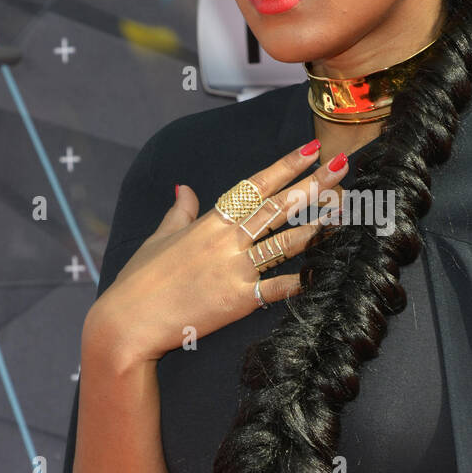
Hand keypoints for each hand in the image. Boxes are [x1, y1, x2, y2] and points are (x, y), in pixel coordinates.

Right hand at [85, 141, 348, 365]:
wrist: (128, 323)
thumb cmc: (140, 281)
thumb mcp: (158, 238)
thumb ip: (179, 212)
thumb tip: (184, 188)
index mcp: (209, 222)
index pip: (253, 186)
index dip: (284, 166)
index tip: (310, 149)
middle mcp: (225, 240)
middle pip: (276, 208)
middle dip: (311, 186)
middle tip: (341, 166)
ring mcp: (233, 269)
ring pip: (284, 243)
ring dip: (316, 226)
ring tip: (343, 210)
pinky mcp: (237, 300)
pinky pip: (276, 288)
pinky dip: (300, 281)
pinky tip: (324, 271)